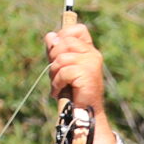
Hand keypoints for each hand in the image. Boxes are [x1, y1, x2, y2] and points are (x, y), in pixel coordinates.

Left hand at [44, 20, 118, 143]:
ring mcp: (91, 63)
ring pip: (61, 57)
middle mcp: (92, 54)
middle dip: (54, 58)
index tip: (58, 52)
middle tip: (56, 74)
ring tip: (58, 85)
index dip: (64, 35)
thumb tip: (50, 36)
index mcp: (89, 51)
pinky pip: (64, 71)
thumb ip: (56, 52)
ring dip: (54, 73)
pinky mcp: (87, 73)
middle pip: (64, 42)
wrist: (84, 113)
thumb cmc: (73, 92)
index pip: (78, 30)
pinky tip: (59, 91)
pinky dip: (57, 82)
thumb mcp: (62, 68)